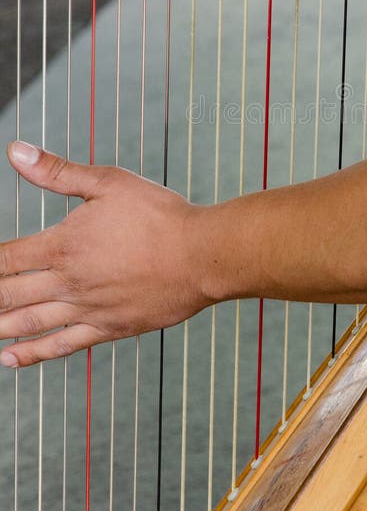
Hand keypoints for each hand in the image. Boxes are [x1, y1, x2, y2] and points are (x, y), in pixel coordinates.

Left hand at [0, 142, 214, 366]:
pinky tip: (10, 358)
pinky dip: (31, 354)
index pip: (5, 259)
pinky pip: (61, 346)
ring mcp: (87, 309)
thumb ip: (58, 172)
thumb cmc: (160, 215)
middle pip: (8, 295)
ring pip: (27, 324)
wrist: (202, 255)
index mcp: (64, 244)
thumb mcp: (108, 182)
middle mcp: (69, 281)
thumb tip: (16, 152)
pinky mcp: (109, 328)